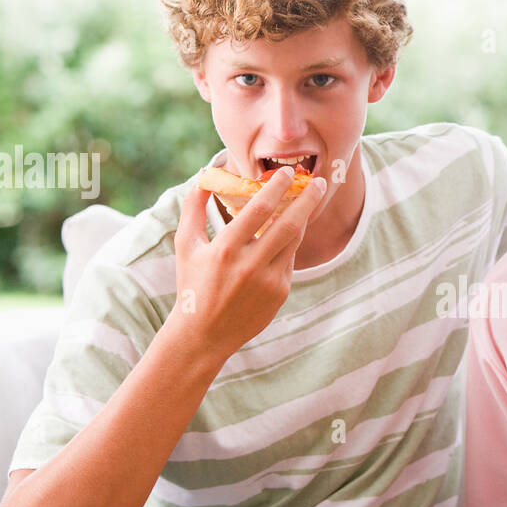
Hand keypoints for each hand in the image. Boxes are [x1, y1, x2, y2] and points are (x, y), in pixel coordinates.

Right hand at [170, 166, 327, 364]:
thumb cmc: (192, 284)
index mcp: (226, 250)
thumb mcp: (186, 245)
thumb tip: (204, 175)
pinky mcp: (280, 293)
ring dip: (304, 217)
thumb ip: (193, 208)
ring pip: (294, 241)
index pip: (260, 210)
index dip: (277, 187)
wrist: (204, 334)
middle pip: (290, 224)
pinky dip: (289, 243)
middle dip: (308, 199)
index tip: (288, 172)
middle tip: (320, 181)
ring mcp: (269, 281)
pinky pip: (289, 260)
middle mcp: (251, 265)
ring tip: (311, 198)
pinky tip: (289, 230)